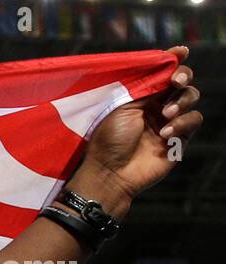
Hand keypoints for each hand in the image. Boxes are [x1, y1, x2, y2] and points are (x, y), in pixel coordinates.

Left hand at [76, 46, 201, 210]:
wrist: (111, 172)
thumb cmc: (110, 139)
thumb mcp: (123, 105)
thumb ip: (146, 84)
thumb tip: (166, 59)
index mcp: (141, 96)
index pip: (163, 73)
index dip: (174, 61)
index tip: (181, 51)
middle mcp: (157, 106)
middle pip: (182, 82)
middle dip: (182, 77)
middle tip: (175, 82)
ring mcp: (169, 122)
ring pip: (191, 98)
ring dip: (181, 102)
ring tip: (165, 115)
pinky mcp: (180, 139)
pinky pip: (193, 121)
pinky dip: (182, 123)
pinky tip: (165, 134)